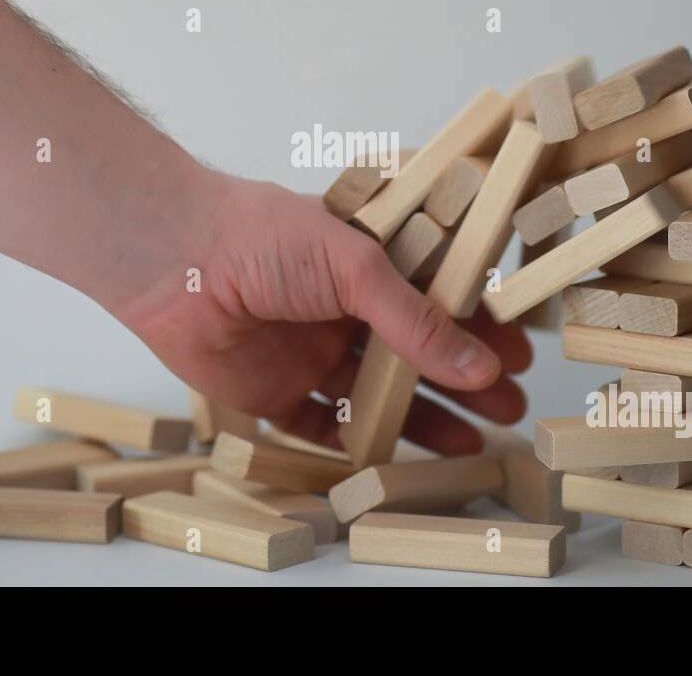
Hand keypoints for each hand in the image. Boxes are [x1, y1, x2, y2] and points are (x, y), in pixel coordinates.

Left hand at [111, 171, 530, 454]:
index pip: (436, 299)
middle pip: (416, 355)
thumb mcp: (354, 265)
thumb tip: (479, 364)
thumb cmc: (261, 235)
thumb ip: (415, 320)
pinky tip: (402, 455)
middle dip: (464, 380)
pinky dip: (363, 444)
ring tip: (474, 440)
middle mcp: (341, 310)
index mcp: (364, 264)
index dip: (477, 327)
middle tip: (509, 405)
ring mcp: (311, 353)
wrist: (173, 261)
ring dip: (426, 417)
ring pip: (380, 396)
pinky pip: (326, 427)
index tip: (517, 352)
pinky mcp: (277, 393)